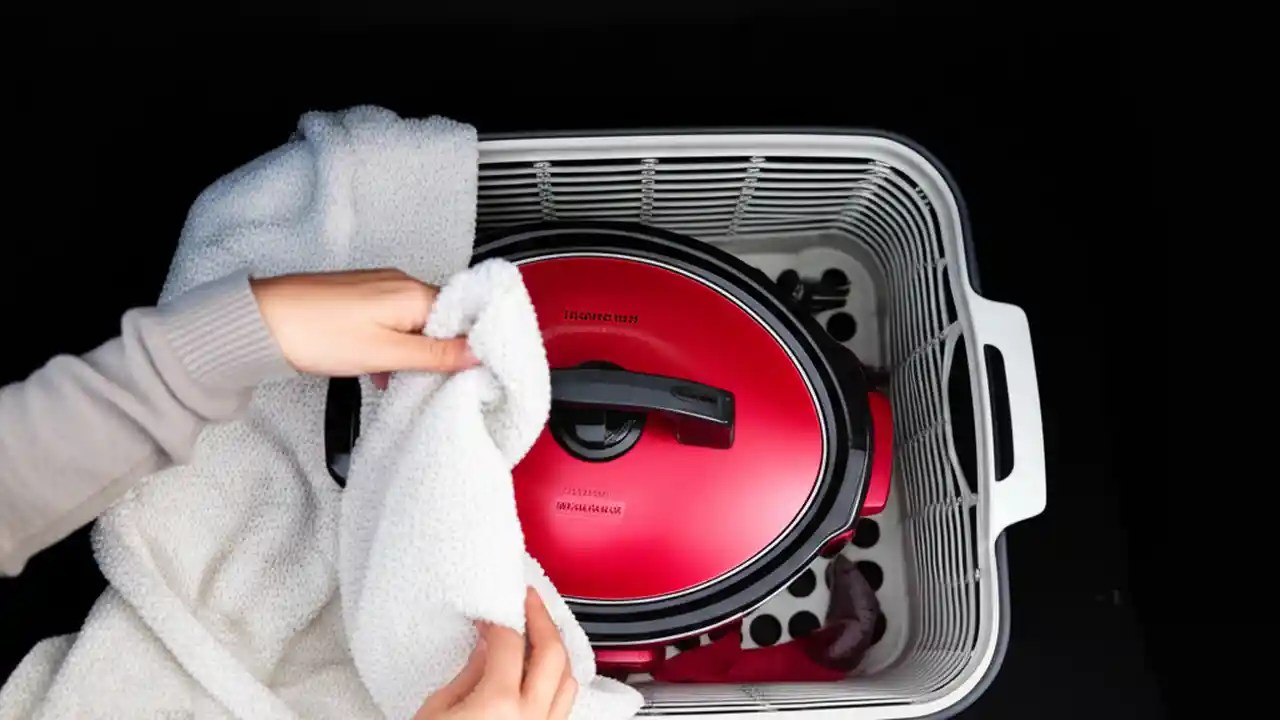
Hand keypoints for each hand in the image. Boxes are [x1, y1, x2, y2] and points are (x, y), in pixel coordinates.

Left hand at [250, 269, 477, 379]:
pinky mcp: (358, 298)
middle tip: (431, 380)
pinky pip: (391, 322)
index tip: (470, 371)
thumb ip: (435, 354)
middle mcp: (399, 283)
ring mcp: (377, 288)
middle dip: (439, 351)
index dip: (469, 345)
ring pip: (414, 323)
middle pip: (440, 319)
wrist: (260, 322)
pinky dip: (391, 346)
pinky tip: (376, 369)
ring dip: (412, 352)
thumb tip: (476, 353)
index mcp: (413, 293)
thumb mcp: (385, 354)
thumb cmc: (315, 333)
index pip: (463, 316)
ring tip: (396, 378)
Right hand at [414, 588, 578, 719]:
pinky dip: (560, 682)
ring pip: (570, 682)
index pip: (511, 644)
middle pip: (554, 654)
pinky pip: (563, 709)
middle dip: (543, 619)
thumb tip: (488, 649)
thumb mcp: (435, 713)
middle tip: (529, 601)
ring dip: (559, 651)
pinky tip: (545, 673)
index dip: (500, 620)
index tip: (490, 612)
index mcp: (499, 706)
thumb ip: (467, 676)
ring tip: (542, 632)